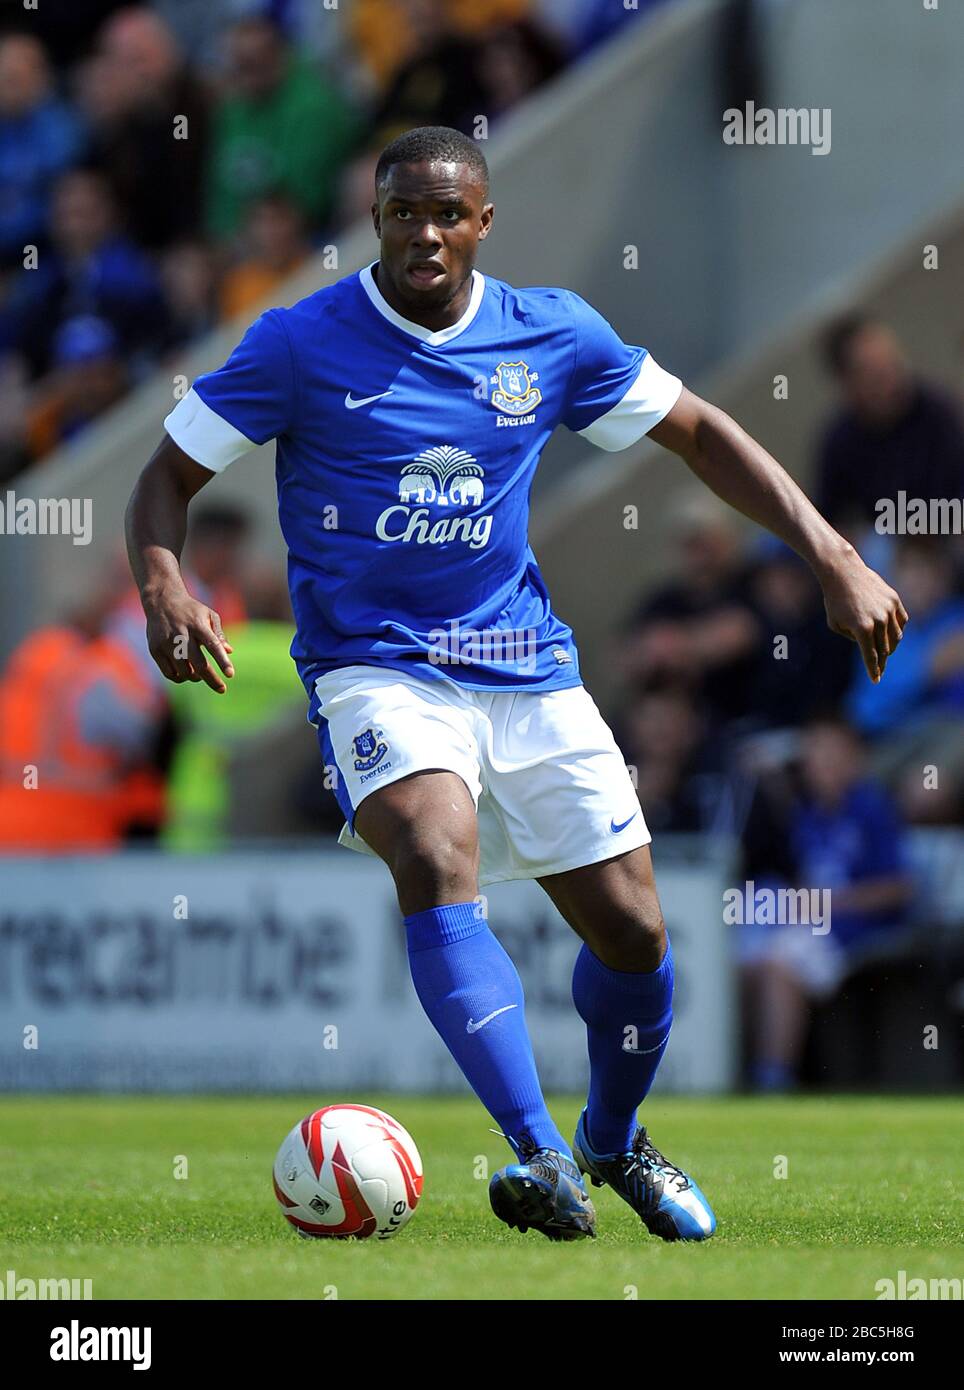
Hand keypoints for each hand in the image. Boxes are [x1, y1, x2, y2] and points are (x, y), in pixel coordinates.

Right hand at [144, 585, 234, 692]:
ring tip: (199, 675)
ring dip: (195, 678)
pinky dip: (180, 678)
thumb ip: (219, 633)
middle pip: (199, 664)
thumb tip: (229, 651)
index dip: (222, 661)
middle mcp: (182, 634)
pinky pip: (169, 673)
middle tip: (222, 689)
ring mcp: (166, 643)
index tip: (231, 674)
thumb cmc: (191, 610)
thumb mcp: (209, 615)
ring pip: (184, 672)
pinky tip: (185, 674)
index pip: (213, 645)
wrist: (161, 601)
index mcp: (198, 625)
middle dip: (212, 680)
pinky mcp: (155, 649)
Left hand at [819, 550, 907, 682]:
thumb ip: (852, 638)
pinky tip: (892, 634)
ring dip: (891, 646)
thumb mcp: (836, 624)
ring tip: (886, 651)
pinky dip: (898, 629)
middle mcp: (879, 621)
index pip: (871, 657)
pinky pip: (902, 621)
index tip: (876, 680)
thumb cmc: (834, 600)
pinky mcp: (895, 600)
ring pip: (896, 637)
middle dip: (882, 662)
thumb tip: (868, 645)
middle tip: (879, 669)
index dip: (874, 671)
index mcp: (863, 629)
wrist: (843, 572)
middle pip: (885, 649)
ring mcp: (889, 610)